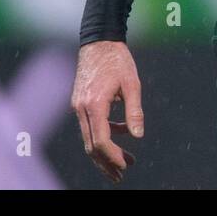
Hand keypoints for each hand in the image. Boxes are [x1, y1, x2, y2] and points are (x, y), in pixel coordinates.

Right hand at [71, 40, 143, 183]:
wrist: (98, 40)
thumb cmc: (117, 60)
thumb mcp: (132, 83)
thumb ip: (134, 111)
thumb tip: (138, 135)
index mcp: (94, 105)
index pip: (100, 141)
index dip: (112, 157)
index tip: (125, 165)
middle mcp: (81, 109)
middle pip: (91, 145)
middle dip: (106, 162)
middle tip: (121, 175)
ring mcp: (78, 106)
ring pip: (89, 137)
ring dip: (106, 151)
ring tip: (126, 160)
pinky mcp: (80, 102)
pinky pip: (91, 125)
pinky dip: (105, 133)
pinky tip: (123, 133)